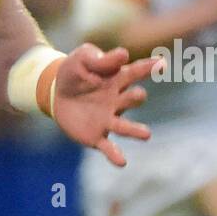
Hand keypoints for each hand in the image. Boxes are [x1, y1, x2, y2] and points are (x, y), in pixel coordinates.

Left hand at [51, 45, 155, 166]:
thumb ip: (102, 59)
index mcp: (117, 79)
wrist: (55, 92)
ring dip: (135, 131)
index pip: (135, 72)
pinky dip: (115, 154)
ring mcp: (108, 119)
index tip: (162, 63)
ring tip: (146, 134)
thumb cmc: (75, 71)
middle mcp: (117, 101)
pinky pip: (108, 146)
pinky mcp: (96, 136)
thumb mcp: (84, 58)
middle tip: (139, 95)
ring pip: (125, 127)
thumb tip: (124, 53)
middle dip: (136, 98)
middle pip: (131, 99)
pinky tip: (122, 162)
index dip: (148, 67)